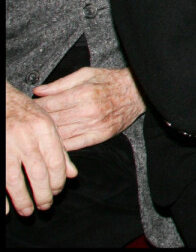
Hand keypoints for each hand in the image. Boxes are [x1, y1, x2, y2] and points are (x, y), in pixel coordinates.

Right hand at [6, 81, 77, 215]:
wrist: (0, 100)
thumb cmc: (24, 112)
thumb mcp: (46, 124)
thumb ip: (60, 149)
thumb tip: (72, 174)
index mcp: (43, 129)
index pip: (56, 162)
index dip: (58, 181)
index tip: (57, 191)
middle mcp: (25, 138)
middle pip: (38, 174)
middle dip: (43, 194)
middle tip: (45, 206)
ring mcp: (6, 146)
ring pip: (15, 181)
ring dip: (23, 200)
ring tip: (28, 211)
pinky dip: (2, 197)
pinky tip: (6, 209)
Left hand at [32, 67, 144, 150]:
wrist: (139, 91)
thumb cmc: (111, 80)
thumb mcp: (87, 73)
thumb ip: (61, 83)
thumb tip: (38, 91)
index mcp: (83, 93)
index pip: (49, 104)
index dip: (36, 107)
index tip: (31, 107)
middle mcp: (88, 111)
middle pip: (52, 120)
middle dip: (40, 120)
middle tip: (33, 120)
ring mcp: (94, 125)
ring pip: (61, 134)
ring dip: (48, 133)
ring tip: (42, 130)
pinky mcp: (101, 136)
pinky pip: (74, 144)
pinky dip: (61, 144)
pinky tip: (55, 141)